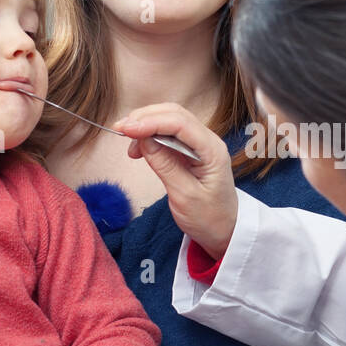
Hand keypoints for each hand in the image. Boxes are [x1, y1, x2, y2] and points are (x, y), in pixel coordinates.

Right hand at [113, 103, 237, 258]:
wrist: (224, 230)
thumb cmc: (209, 218)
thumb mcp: (184, 195)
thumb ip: (165, 165)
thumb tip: (144, 140)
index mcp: (212, 151)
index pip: (180, 124)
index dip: (151, 122)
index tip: (126, 129)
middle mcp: (208, 141)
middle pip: (174, 114)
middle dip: (145, 118)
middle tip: (121, 130)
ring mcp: (200, 144)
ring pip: (170, 120)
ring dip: (146, 125)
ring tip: (128, 142)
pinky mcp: (191, 151)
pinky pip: (169, 134)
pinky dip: (151, 135)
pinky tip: (139, 148)